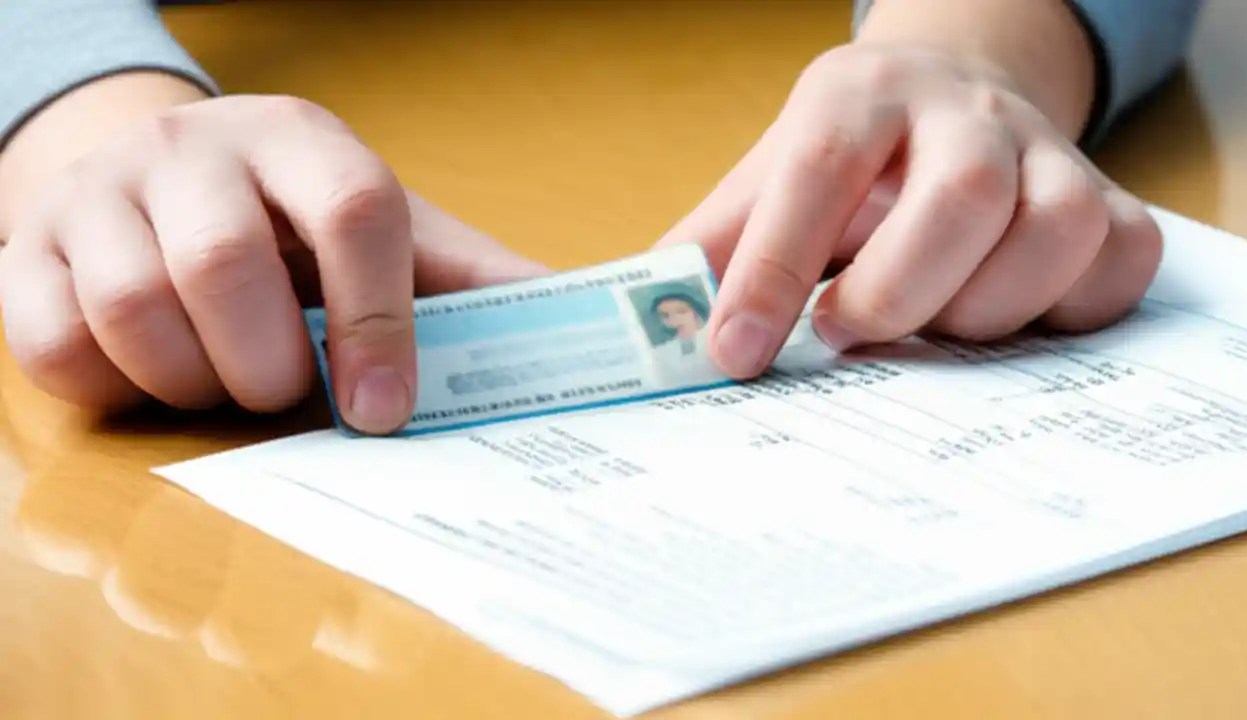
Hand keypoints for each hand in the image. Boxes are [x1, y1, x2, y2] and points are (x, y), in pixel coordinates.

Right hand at [0, 95, 545, 432]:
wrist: (160, 184)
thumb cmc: (294, 226)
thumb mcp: (393, 236)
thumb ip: (477, 283)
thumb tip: (600, 333)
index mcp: (303, 142)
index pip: (355, 213)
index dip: (377, 322)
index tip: (383, 414)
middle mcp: (195, 149)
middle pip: (224, 266)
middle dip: (266, 367)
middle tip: (285, 395)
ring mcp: (98, 192)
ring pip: (135, 309)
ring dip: (193, 382)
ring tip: (223, 382)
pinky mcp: (22, 249)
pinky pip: (54, 345)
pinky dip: (114, 388)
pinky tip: (153, 375)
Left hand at [658, 44, 1161, 377]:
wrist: (949, 102)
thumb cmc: (846, 165)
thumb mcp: (763, 186)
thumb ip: (708, 253)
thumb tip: (646, 338)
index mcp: (858, 98)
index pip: (817, 173)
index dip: (772, 270)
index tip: (736, 353)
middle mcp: (964, 112)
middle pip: (962, 196)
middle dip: (897, 294)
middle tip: (846, 331)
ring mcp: (1049, 150)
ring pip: (1055, 231)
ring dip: (983, 311)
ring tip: (932, 326)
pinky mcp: (1110, 198)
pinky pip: (1119, 262)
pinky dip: (1065, 314)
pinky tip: (1007, 317)